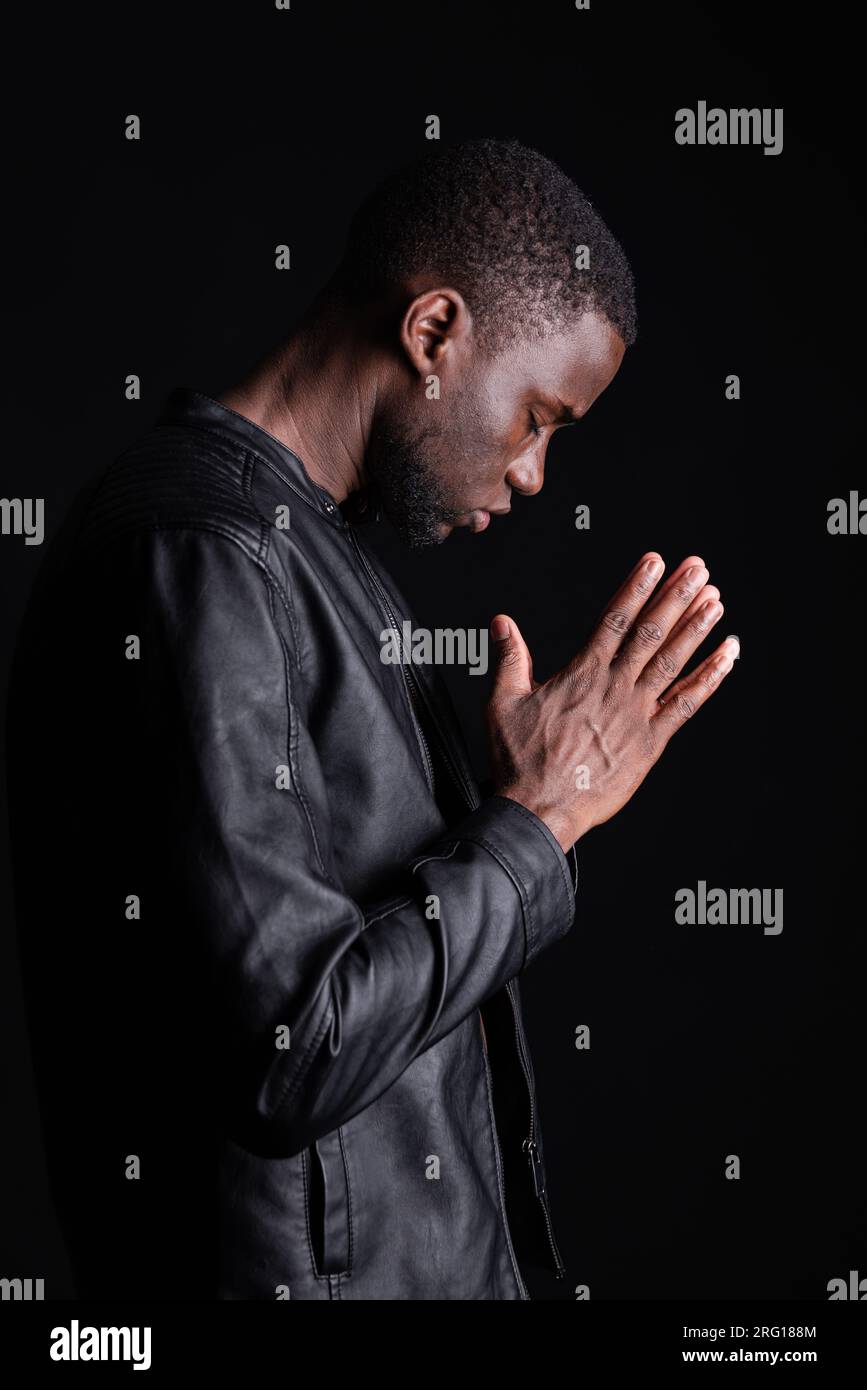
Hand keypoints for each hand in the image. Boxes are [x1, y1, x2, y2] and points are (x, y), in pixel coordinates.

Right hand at [486, 553, 737, 851]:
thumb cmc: (521, 761)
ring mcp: (637, 715)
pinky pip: (687, 705)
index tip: (655, 563)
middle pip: (652, 633)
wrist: (540, 809)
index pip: (615, 620)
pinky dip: (710, 678)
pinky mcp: (651, 743)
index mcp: (582, 674)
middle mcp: (614, 688)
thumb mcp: (502, 703)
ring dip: (696, 628)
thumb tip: (502, 622)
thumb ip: (509, 658)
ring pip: (674, 662)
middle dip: (676, 597)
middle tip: (697, 569)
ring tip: (715, 599)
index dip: (637, 587)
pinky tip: (727, 655)